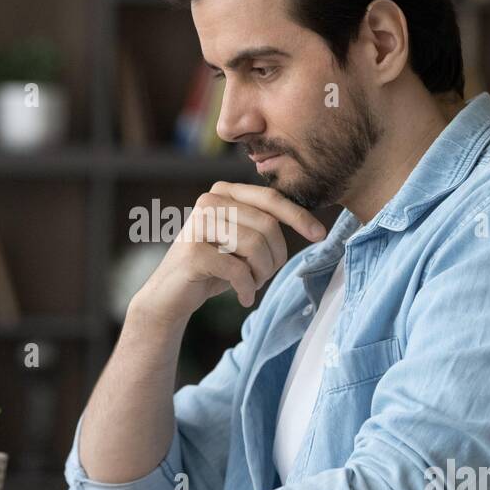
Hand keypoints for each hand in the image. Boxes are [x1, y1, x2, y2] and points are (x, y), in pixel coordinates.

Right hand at [133, 181, 325, 323]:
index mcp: (224, 192)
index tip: (319, 235)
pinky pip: (239, 270)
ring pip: (255, 246)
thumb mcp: (241, 241)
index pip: (271, 199)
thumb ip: (263, 225)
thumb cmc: (213, 268)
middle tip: (264, 276)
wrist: (171, 295)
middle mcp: (209, 201)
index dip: (298, 216)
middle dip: (274, 257)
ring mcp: (198, 224)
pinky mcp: (193, 252)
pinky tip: (243, 297)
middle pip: (267, 225)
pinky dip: (247, 288)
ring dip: (261, 274)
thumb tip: (310, 223)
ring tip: (251, 285)